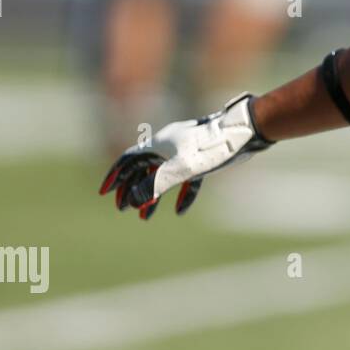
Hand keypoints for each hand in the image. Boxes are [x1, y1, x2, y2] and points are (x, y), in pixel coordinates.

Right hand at [98, 93, 273, 219]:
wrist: (243, 133)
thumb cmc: (211, 147)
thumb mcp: (181, 168)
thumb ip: (156, 183)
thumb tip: (134, 199)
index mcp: (158, 143)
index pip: (128, 160)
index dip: (115, 176)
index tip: (105, 193)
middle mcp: (169, 145)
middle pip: (143, 169)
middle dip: (132, 189)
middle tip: (124, 208)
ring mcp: (185, 152)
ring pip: (163, 176)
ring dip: (153, 195)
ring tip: (146, 216)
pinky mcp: (202, 159)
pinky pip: (186, 179)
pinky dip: (181, 194)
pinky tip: (180, 211)